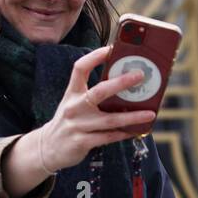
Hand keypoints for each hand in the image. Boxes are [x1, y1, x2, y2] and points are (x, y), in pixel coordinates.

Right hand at [33, 47, 154, 171]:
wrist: (46, 149)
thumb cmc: (69, 120)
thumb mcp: (74, 102)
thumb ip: (93, 93)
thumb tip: (125, 81)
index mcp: (72, 93)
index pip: (80, 68)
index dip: (95, 56)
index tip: (112, 48)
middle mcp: (74, 107)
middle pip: (99, 92)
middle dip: (121, 83)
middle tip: (140, 75)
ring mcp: (77, 125)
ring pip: (110, 120)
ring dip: (132, 117)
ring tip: (150, 113)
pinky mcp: (81, 142)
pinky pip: (108, 137)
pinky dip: (123, 134)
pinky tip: (136, 131)